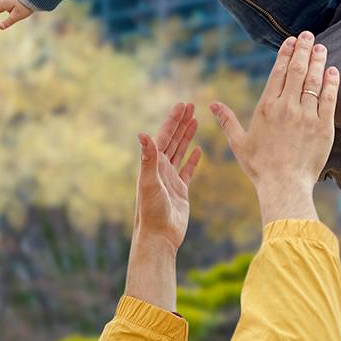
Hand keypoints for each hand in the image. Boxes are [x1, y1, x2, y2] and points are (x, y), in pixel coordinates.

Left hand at [133, 102, 202, 252]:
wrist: (159, 236)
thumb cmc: (151, 211)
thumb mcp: (149, 183)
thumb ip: (147, 159)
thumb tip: (142, 134)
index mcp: (153, 164)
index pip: (164, 136)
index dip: (173, 120)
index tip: (182, 105)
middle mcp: (161, 169)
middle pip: (173, 140)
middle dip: (181, 122)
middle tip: (191, 105)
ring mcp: (171, 179)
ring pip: (180, 152)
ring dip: (187, 136)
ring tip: (196, 120)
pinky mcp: (180, 190)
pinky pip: (187, 170)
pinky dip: (192, 159)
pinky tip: (198, 150)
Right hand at [208, 32, 337, 222]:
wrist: (284, 186)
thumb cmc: (260, 167)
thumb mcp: (239, 142)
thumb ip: (227, 120)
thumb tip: (212, 104)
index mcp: (266, 107)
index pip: (278, 72)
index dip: (286, 54)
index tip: (291, 41)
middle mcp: (287, 107)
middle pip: (297, 70)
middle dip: (303, 50)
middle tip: (309, 36)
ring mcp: (306, 116)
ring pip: (314, 81)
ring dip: (318, 61)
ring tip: (321, 48)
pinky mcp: (323, 127)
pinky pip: (329, 99)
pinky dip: (331, 83)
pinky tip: (333, 71)